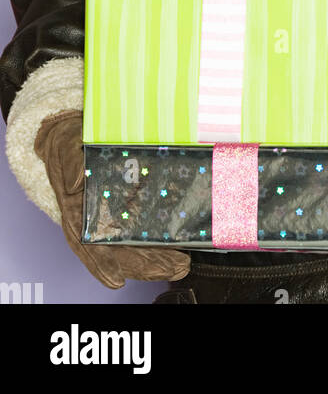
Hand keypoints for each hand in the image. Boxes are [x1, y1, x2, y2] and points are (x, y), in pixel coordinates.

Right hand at [34, 110, 190, 289]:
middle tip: (171, 269)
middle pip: (118, 249)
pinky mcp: (132, 200)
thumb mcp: (65, 144)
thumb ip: (69, 163)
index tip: (117, 280)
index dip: (101, 264)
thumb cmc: (69, 139)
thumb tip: (74, 184)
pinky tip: (181, 246)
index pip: (85, 243)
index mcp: (76, 207)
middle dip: (143, 264)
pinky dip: (161, 237)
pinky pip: (147, 223)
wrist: (79, 127)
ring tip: (181, 265)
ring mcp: (116, 210)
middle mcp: (97, 215)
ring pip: (135, 242)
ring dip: (157, 257)